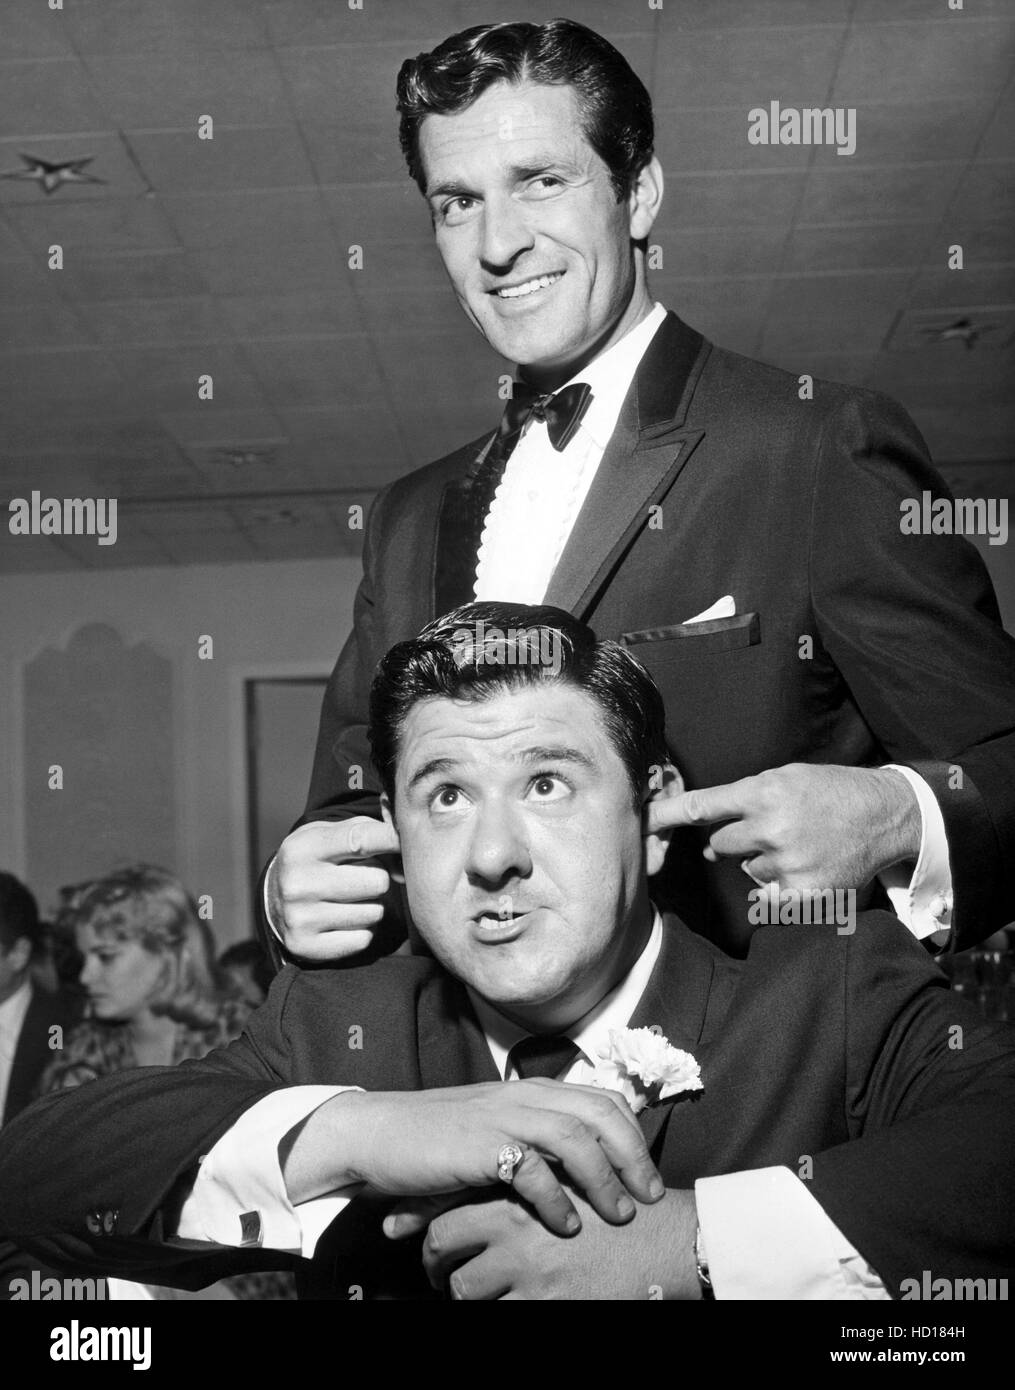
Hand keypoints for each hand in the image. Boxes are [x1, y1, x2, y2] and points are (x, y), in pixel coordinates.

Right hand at [266, 816, 400, 959]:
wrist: (275, 895)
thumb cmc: (319, 858)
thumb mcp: (333, 833)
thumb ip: (370, 832)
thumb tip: (405, 856)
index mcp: (304, 847)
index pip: (362, 840)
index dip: (392, 840)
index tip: (405, 843)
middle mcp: (297, 883)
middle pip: (378, 881)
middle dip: (378, 879)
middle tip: (360, 878)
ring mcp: (299, 917)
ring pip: (374, 913)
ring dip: (371, 906)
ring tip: (350, 899)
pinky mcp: (305, 946)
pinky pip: (363, 939)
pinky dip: (361, 931)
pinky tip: (343, 920)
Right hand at [282, 1080, 663, 1236]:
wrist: (378, 1135)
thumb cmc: (438, 1139)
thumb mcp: (495, 1128)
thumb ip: (534, 1136)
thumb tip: (584, 1164)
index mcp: (531, 1089)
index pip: (601, 1098)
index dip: (633, 1132)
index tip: (647, 1172)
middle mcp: (523, 1095)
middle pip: (600, 1113)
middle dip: (634, 1155)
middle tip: (650, 1195)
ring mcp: (502, 1117)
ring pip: (575, 1138)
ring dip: (605, 1179)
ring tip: (618, 1214)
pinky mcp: (481, 1146)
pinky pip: (533, 1170)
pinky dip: (557, 1199)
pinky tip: (566, 1225)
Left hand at [413, 1186, 699, 1299]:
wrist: (669, 1240)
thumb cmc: (622, 1204)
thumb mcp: (574, 1170)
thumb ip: (533, 1170)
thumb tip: (493, 1177)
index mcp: (520, 1185)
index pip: (452, 1197)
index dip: (422, 1214)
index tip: (402, 1224)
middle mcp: (516, 1224)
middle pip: (444, 1242)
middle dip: (431, 1259)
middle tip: (431, 1269)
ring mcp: (527, 1268)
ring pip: (463, 1288)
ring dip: (459, 1292)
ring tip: (463, 1292)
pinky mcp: (544, 1302)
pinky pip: (494, 1313)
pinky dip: (491, 1309)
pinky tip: (501, 1303)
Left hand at [646, 764, 920, 891]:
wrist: (886, 814)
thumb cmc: (831, 791)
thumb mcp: (786, 778)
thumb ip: (744, 801)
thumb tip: (708, 840)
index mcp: (765, 792)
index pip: (703, 806)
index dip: (668, 815)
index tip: (643, 820)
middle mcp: (772, 828)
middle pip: (720, 843)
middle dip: (735, 839)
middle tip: (770, 829)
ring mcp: (788, 863)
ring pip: (747, 869)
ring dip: (764, 861)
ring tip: (800, 845)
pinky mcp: (804, 893)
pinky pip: (768, 896)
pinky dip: (780, 886)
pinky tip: (805, 867)